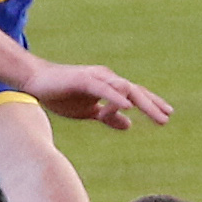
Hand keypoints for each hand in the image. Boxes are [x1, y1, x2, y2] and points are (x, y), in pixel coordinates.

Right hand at [24, 61, 171, 130]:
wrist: (35, 81)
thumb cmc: (60, 94)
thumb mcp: (88, 111)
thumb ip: (108, 116)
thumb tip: (129, 124)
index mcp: (108, 86)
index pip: (135, 94)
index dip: (151, 103)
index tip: (166, 115)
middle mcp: (106, 78)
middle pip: (135, 91)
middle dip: (153, 105)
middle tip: (167, 118)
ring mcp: (96, 78)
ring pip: (125, 90)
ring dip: (143, 102)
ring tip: (156, 115)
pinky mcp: (84, 80)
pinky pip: (104, 90)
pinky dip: (117, 98)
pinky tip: (128, 106)